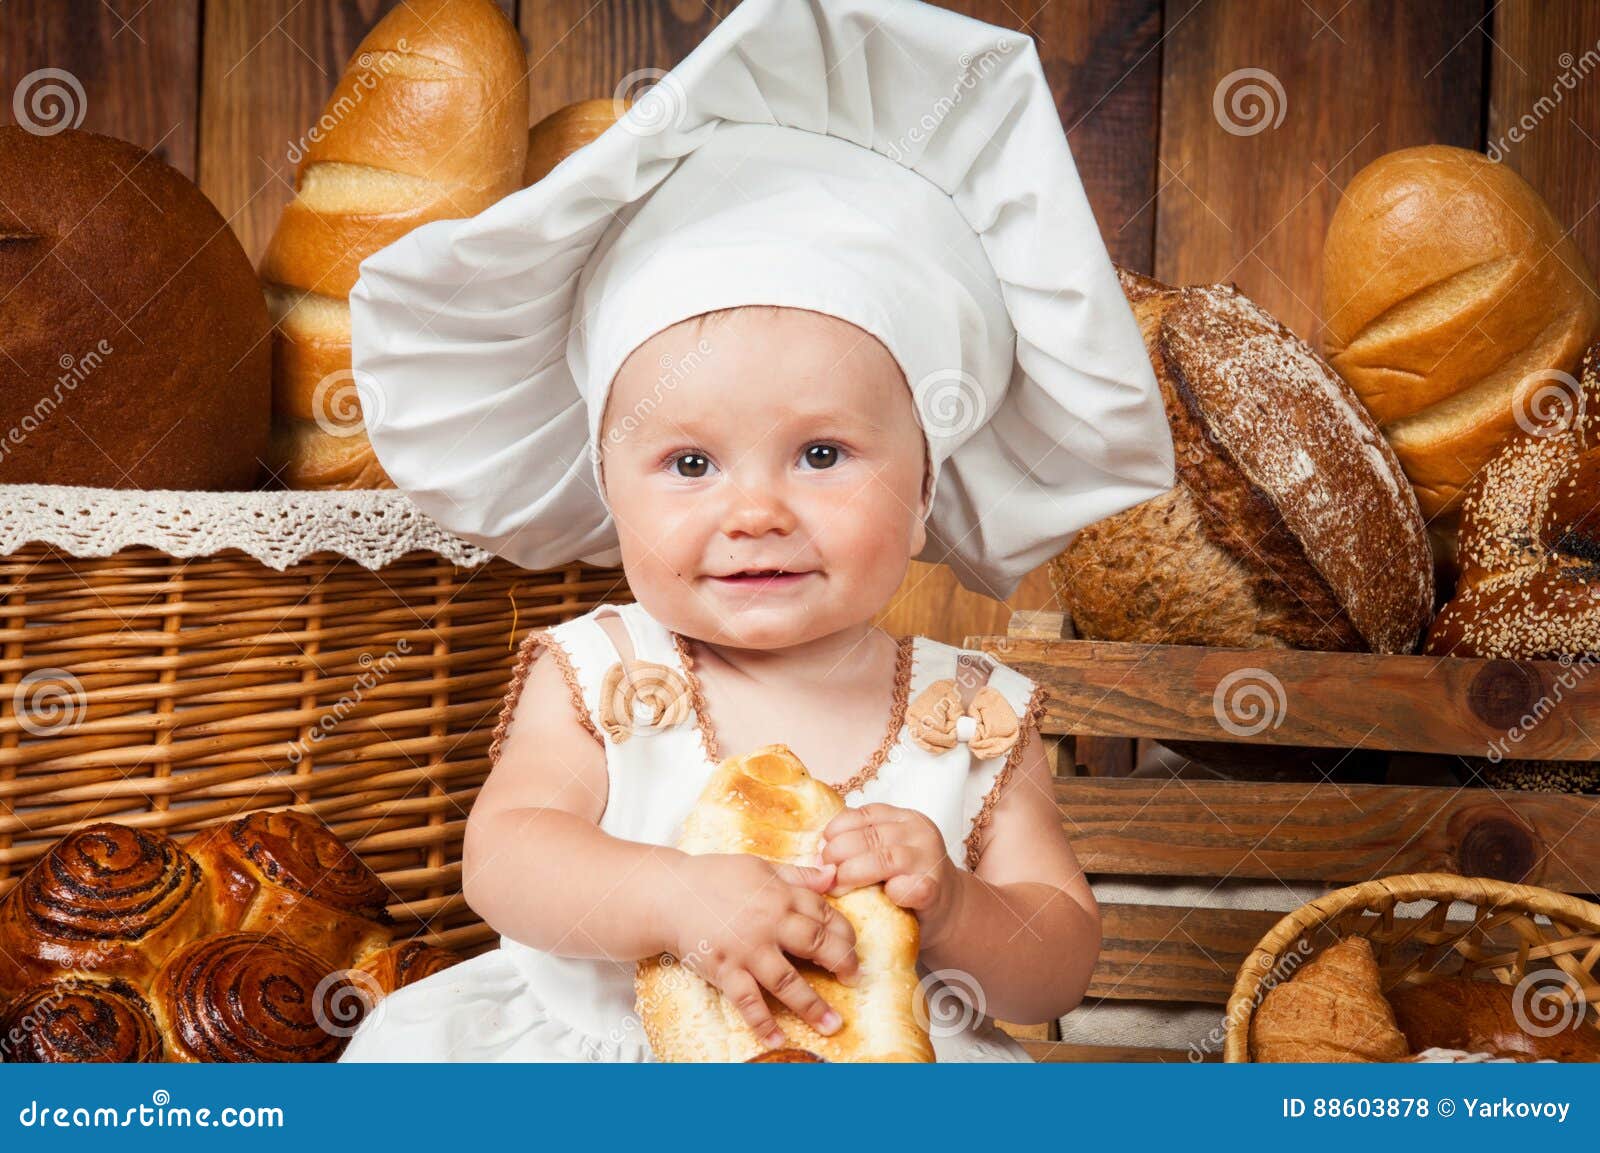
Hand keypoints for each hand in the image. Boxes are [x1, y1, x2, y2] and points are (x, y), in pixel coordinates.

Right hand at [665, 853, 859, 1049]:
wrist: (669, 894)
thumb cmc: (715, 878)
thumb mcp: (760, 867)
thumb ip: (798, 875)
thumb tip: (833, 875)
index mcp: (779, 895)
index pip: (824, 914)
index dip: (844, 933)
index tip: (853, 947)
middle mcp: (768, 923)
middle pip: (815, 945)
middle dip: (840, 964)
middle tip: (853, 980)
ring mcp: (746, 950)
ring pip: (787, 981)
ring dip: (812, 1005)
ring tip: (833, 1024)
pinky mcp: (725, 970)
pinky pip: (747, 1001)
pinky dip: (763, 1022)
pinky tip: (777, 1039)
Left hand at [821, 803, 959, 930]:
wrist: (948, 909)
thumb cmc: (906, 880)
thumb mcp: (885, 851)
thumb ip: (860, 844)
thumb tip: (818, 848)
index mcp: (903, 819)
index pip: (864, 814)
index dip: (837, 829)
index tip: (821, 846)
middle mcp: (919, 833)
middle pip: (870, 836)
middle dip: (838, 853)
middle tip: (823, 871)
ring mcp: (930, 860)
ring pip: (885, 859)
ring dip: (854, 873)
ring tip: (836, 886)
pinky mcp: (935, 889)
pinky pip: (912, 887)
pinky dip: (894, 891)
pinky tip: (882, 896)